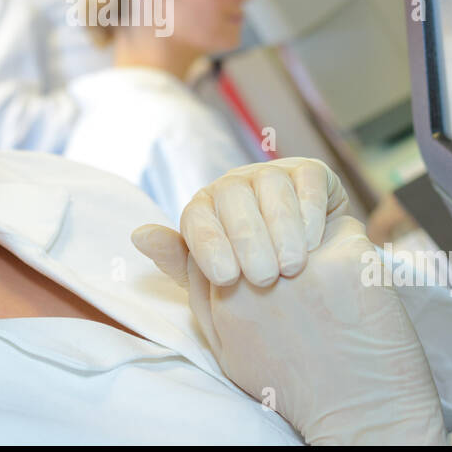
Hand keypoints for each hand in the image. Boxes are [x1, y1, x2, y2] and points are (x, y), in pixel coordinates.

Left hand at [131, 157, 343, 288]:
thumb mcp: (213, 278)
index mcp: (204, 208)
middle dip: (247, 238)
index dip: (207, 245)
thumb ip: (179, 261)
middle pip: (233, 196)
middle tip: (263, 278)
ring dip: (281, 228)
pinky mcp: (311, 171)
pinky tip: (313, 243)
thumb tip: (138, 236)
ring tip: (290, 267)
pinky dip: (309, 211)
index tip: (225, 279)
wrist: (310, 270)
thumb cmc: (252, 275)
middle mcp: (235, 185)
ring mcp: (273, 173)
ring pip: (271, 186)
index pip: (196, 217)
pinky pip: (308, 181)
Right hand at [131, 158, 447, 443]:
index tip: (262, 266)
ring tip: (327, 280)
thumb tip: (140, 230)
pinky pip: (345, 228)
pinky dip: (351, 250)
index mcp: (222, 295)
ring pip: (300, 213)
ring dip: (312, 234)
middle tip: (301, 271)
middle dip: (275, 229)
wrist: (360, 415)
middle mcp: (256, 277)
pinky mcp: (348, 262)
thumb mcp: (223, 340)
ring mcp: (304, 267)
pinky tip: (356, 293)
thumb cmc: (289, 381)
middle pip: (253, 213)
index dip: (239, 237)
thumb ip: (188, 280)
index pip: (212, 226)